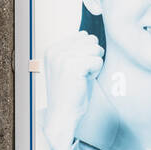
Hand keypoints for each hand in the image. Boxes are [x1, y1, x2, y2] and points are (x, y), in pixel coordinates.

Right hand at [40, 32, 103, 149]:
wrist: (63, 115)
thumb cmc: (70, 94)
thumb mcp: (71, 66)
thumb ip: (77, 49)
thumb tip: (86, 33)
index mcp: (52, 49)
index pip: (84, 37)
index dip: (87, 55)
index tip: (75, 71)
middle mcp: (55, 51)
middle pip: (92, 41)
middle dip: (92, 59)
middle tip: (79, 76)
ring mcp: (62, 58)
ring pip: (96, 50)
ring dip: (94, 66)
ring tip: (81, 79)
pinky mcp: (72, 66)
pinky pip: (98, 61)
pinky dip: (95, 73)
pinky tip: (83, 82)